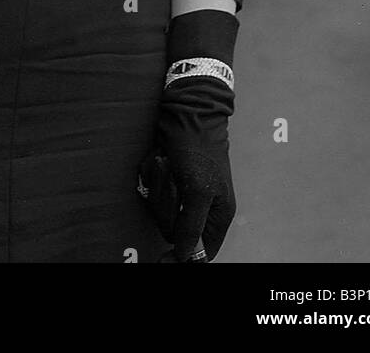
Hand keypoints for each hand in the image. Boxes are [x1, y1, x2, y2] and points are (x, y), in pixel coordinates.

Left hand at [137, 8, 238, 261]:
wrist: (185, 109)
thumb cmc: (197, 148)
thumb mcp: (198, 190)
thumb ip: (192, 226)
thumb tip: (186, 257)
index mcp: (218, 213)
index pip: (203, 251)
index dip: (184, 257)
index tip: (162, 260)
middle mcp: (201, 206)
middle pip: (175, 230)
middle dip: (166, 205)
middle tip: (171, 181)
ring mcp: (182, 192)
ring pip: (160, 210)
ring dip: (158, 186)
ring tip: (165, 163)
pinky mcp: (167, 178)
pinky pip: (152, 190)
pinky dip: (151, 175)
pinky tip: (158, 159)